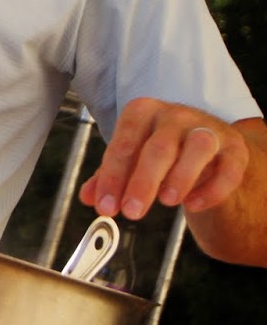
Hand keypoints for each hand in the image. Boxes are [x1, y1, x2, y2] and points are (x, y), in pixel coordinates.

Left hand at [79, 97, 249, 219]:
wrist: (208, 146)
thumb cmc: (161, 150)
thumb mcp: (132, 158)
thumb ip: (109, 176)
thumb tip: (88, 198)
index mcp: (143, 112)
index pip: (123, 143)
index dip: (112, 176)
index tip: (104, 206)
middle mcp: (175, 115)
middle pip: (158, 147)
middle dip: (142, 182)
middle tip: (131, 212)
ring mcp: (208, 129)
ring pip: (197, 149)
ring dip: (181, 177)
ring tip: (166, 202)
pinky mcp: (234, 149)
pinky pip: (228, 169)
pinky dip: (212, 189)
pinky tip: (193, 205)